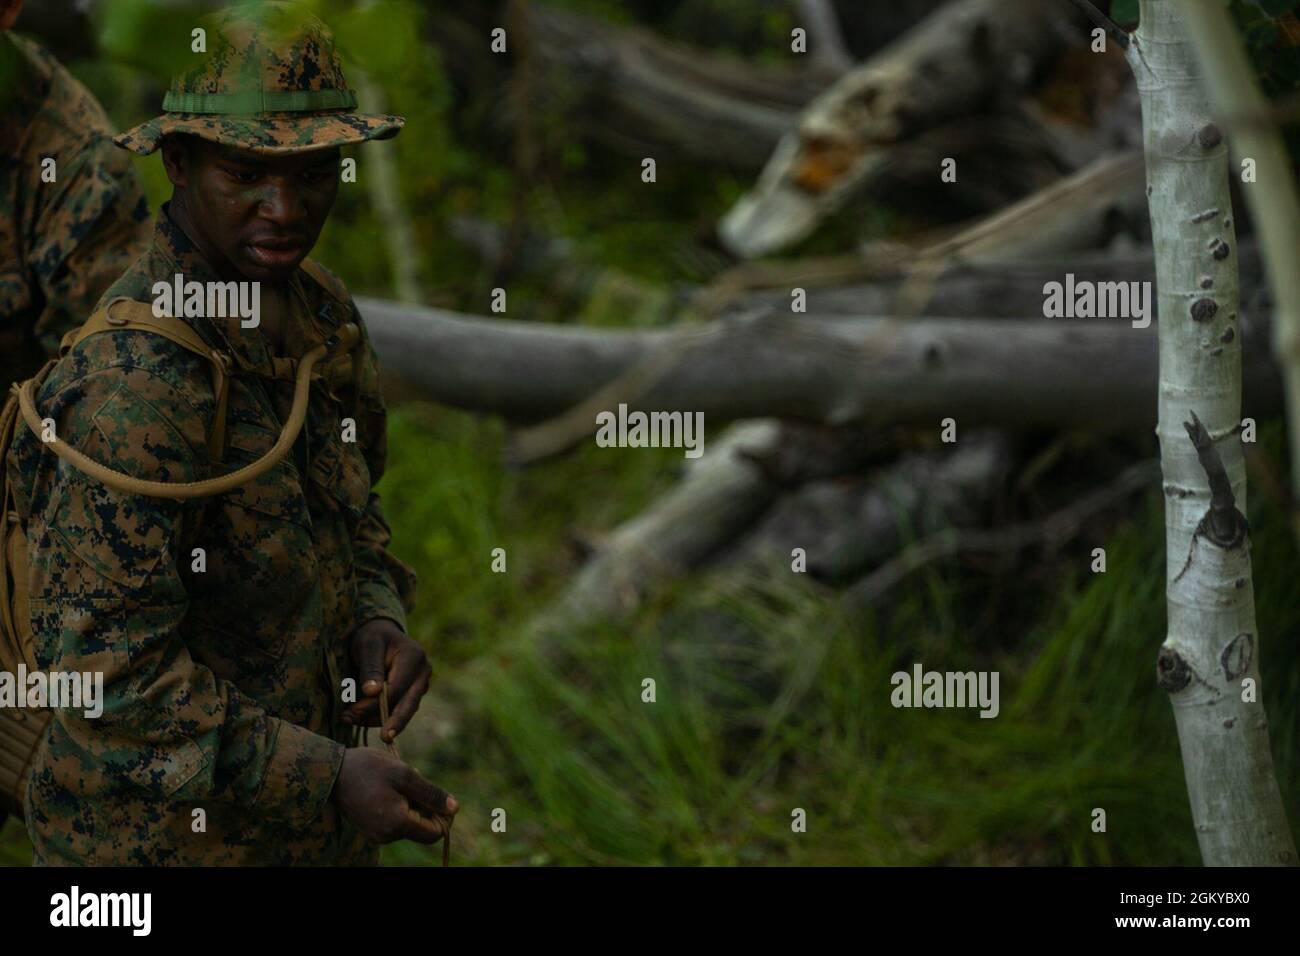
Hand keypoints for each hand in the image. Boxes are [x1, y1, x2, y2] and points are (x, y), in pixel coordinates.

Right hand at [333, 748, 457, 844]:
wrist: (331, 771)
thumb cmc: (368, 768)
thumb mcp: (404, 774)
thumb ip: (431, 793)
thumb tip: (455, 808)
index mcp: (397, 824)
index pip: (435, 833)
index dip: (443, 816)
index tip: (438, 795)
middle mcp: (387, 836)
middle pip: (422, 828)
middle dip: (425, 805)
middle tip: (413, 780)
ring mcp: (377, 834)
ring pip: (409, 823)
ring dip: (412, 803)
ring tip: (397, 781)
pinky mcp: (370, 829)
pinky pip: (395, 822)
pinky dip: (399, 806)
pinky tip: (388, 788)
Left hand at [344, 617, 430, 744]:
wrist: (379, 635)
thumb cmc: (371, 637)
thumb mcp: (367, 646)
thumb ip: (371, 668)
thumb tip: (373, 693)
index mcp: (414, 657)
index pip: (398, 688)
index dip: (376, 704)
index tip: (352, 711)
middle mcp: (423, 672)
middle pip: (409, 704)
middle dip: (393, 722)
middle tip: (383, 738)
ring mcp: (421, 685)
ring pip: (403, 710)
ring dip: (378, 720)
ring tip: (350, 719)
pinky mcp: (413, 694)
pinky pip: (399, 710)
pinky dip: (380, 717)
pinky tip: (359, 717)